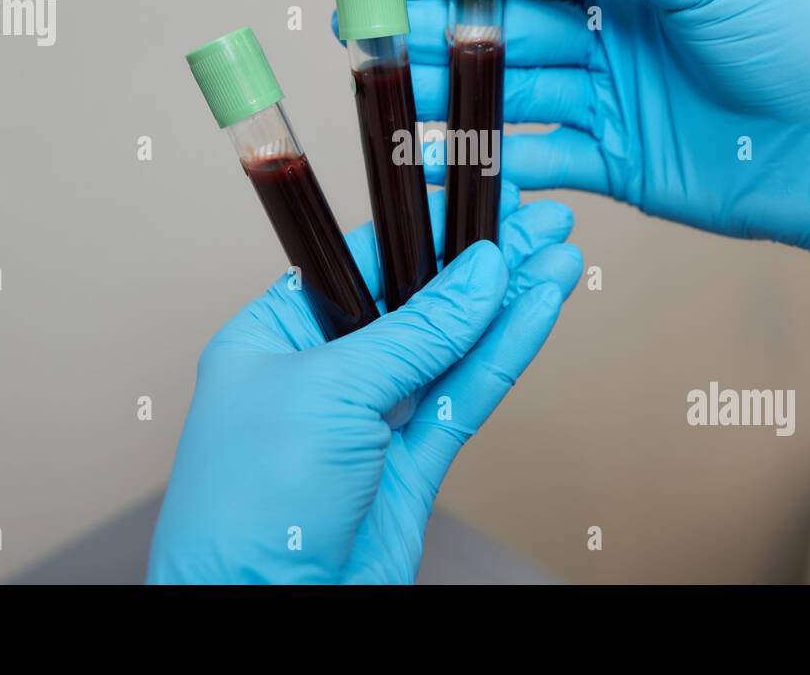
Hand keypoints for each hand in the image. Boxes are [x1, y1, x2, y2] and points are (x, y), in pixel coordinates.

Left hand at [147, 184, 580, 583]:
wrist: (264, 613)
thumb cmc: (250, 504)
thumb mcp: (331, 390)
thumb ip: (416, 330)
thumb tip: (480, 269)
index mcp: (277, 334)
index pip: (360, 260)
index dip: (422, 227)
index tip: (475, 196)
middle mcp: (326, 369)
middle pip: (417, 300)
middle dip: (480, 259)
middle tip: (540, 220)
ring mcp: (373, 418)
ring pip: (453, 347)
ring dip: (508, 302)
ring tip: (560, 255)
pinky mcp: (412, 463)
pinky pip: (467, 394)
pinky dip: (506, 353)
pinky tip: (540, 311)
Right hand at [383, 0, 809, 333]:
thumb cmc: (797, 44)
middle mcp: (609, 37)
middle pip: (503, 32)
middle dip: (432, 34)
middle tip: (364, 43)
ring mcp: (609, 103)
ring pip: (512, 97)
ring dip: (450, 98)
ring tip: (387, 101)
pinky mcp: (617, 167)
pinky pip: (542, 161)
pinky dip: (495, 164)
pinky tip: (445, 162)